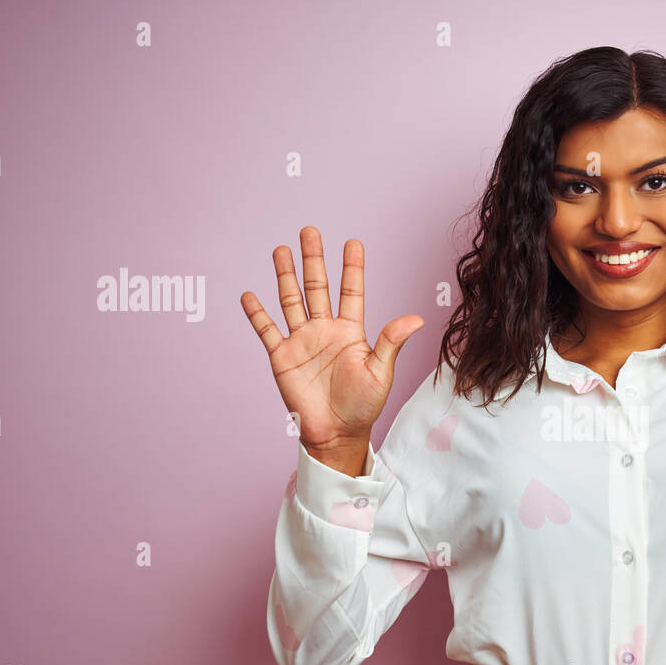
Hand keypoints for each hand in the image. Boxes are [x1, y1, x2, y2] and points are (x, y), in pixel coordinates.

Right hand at [241, 227, 423, 458]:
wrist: (337, 433)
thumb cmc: (363, 406)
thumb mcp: (381, 372)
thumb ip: (391, 342)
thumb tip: (415, 319)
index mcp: (350, 332)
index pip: (351, 292)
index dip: (352, 268)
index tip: (353, 242)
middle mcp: (325, 331)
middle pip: (317, 287)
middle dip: (313, 260)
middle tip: (309, 231)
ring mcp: (302, 341)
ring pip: (291, 301)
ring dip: (285, 276)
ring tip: (280, 249)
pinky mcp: (282, 357)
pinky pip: (266, 330)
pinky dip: (257, 313)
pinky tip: (249, 295)